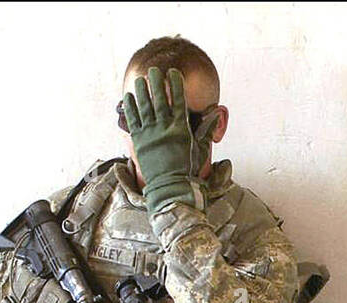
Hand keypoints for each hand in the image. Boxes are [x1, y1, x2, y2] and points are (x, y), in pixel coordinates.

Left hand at [122, 67, 205, 214]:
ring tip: (142, 79)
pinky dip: (130, 107)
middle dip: (157, 82)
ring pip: (144, 106)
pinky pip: (132, 120)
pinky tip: (130, 96)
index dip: (175, 84)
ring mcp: (150, 134)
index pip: (178, 100)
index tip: (173, 73)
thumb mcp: (199, 148)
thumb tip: (216, 114)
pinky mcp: (139, 141)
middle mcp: (164, 128)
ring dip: (142, 90)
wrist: (170, 188)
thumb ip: (205, 129)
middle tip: (155, 70)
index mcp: (180, 129)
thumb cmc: (187, 170)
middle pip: (159, 98)